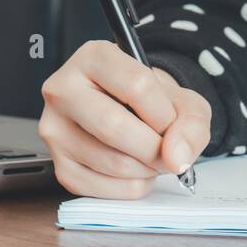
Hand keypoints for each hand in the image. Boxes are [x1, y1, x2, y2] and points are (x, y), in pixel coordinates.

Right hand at [39, 40, 210, 198]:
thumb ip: (190, 122)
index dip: (164, 114)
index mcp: (93, 57)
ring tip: (151, 157)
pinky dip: (130, 187)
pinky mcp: (59, 166)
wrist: (131, 114)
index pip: (137, 86)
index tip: (170, 122)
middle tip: (167, 150)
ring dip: (146, 169)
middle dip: (154, 148)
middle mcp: (64, 89)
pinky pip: (102, 189)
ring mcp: (55, 129)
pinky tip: (134, 169)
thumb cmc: (151, 102)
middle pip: (114, 126)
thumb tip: (176, 158)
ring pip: (110, 162)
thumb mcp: (182, 99)